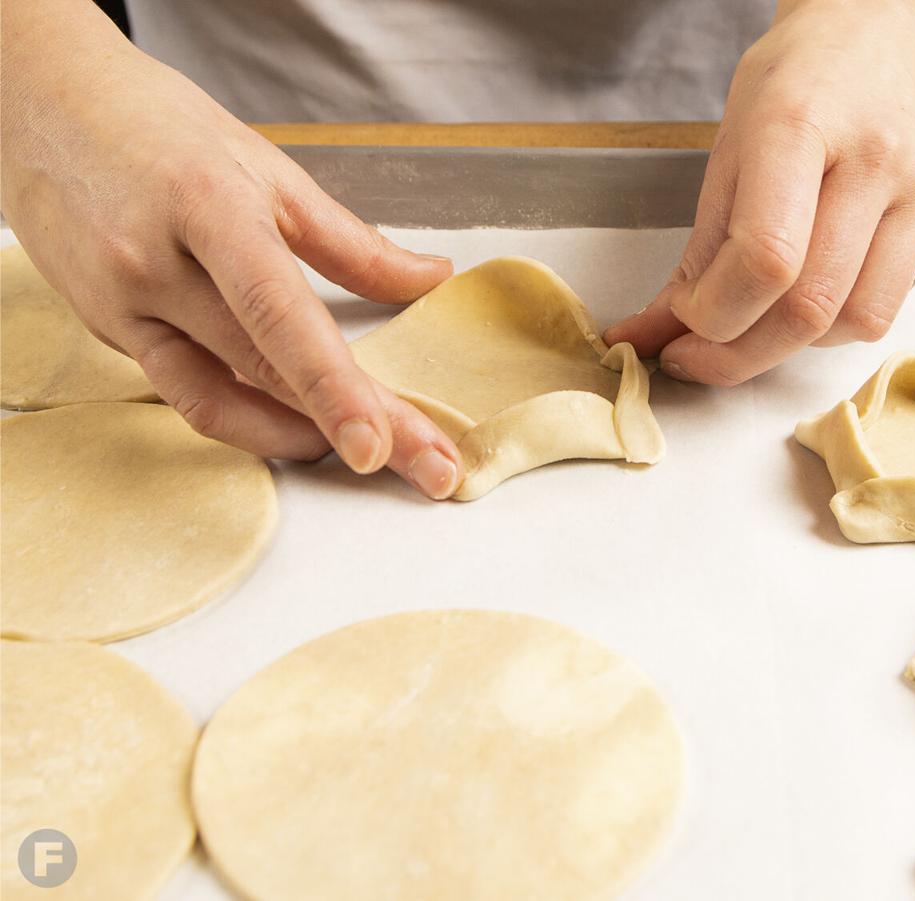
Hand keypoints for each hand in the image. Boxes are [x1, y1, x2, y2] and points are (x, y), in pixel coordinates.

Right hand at [1, 0, 462, 497]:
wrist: (39, 104)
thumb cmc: (160, 128)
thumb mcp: (270, 170)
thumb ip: (352, 241)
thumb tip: (431, 279)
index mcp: (210, 209)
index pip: (280, 314)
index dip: (332, 388)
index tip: (381, 446)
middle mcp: (155, 266)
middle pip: (263, 372)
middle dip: (350, 429)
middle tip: (427, 471)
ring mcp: (123, 307)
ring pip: (215, 400)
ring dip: (296, 437)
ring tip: (362, 449)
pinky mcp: (108, 332)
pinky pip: (184, 391)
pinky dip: (245, 415)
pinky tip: (293, 422)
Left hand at [605, 0, 914, 384]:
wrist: (878, 32)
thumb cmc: (795, 88)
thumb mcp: (726, 152)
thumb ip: (695, 255)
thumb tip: (650, 339)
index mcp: (802, 123)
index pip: (765, 258)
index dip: (714, 316)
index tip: (685, 325)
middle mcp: (880, 153)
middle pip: (812, 308)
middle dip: (743, 354)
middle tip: (705, 355)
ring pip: (862, 322)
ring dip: (801, 340)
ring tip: (774, 306)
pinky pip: (898, 299)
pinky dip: (848, 311)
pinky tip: (830, 272)